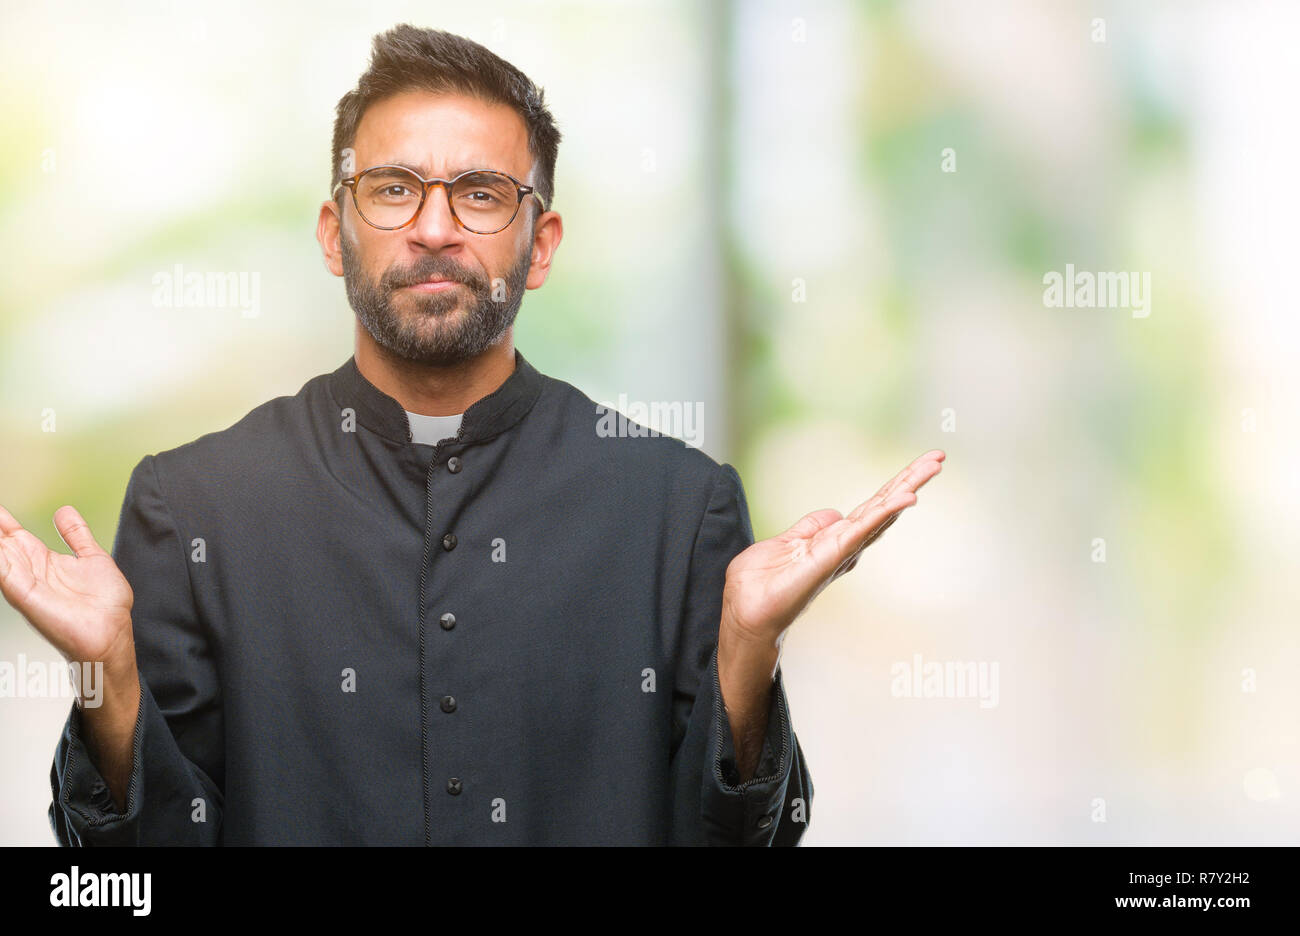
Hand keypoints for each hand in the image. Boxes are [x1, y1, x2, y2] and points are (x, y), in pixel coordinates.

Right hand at [0, 504, 134, 668]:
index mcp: (44, 561)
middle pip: (1, 543)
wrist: (111, 633)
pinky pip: (2, 573)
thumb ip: (76, 535)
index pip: (15, 535)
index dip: (3, 520)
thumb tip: (64, 510)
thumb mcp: (91, 557)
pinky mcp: (25, 596)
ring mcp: (25, 583)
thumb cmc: (105, 603)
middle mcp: (30, 572)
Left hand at [721, 449, 944, 645]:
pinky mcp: (830, 557)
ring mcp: (840, 552)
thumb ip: (809, 528)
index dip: (894, 486)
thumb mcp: (784, 543)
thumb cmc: (760, 584)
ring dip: (907, 488)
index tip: (919, 464)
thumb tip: (833, 514)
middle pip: (883, 507)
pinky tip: (906, 499)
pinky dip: (885, 513)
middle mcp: (844, 547)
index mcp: (834, 540)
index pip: (870, 508)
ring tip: (932, 466)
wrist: (746, 612)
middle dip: (910, 481)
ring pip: (880, 514)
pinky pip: (862, 529)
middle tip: (938, 457)